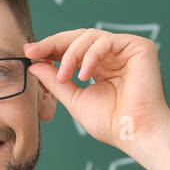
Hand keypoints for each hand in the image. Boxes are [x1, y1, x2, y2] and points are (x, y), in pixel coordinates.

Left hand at [24, 29, 169, 154]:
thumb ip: (55, 82)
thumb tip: (33, 65)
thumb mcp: (75, 100)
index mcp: (101, 67)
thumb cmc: (111, 123)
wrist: (136, 133)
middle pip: (80, 37)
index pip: (73, 49)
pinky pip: (106, 41)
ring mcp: (127, 50)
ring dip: (71, 54)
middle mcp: (114, 55)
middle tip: (34, 51)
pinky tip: (83, 75)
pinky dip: (90, 55)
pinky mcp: (139, 47)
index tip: (29, 53)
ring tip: (64, 76)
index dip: (50, 49)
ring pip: (90, 36)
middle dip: (54, 43)